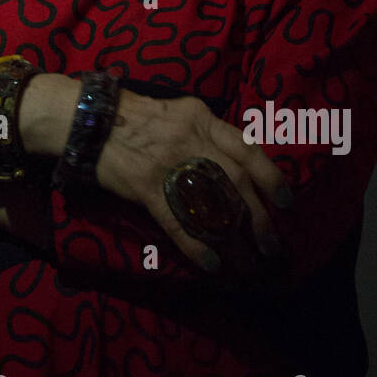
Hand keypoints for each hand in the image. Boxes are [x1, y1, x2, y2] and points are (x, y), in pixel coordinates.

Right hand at [95, 91, 290, 273]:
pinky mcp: (147, 187)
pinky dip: (198, 246)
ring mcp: (169, 164)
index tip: (287, 201)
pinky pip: (178, 222)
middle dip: (260, 217)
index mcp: (202, 119)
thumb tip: (235, 161)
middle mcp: (191, 140)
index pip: (246, 148)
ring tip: (250, 262)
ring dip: (235, 237)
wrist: (89, 117)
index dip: (271, 176)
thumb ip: (206, 132)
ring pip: (212, 205)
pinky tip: (213, 264)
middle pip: (236, 181)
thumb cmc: (135, 115)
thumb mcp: (179, 112)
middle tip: (273, 245)